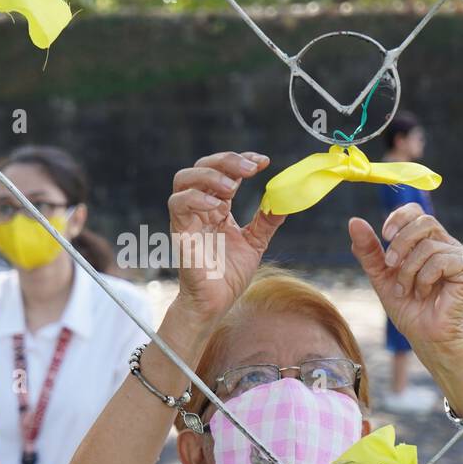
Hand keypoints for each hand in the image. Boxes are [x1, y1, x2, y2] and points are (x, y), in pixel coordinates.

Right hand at [167, 151, 283, 325]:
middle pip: (202, 166)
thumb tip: (284, 201)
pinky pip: (178, 203)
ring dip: (210, 176)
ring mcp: (188, 217)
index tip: (263, 162)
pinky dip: (196, 198)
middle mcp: (200, 207)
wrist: (215, 302)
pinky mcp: (180, 231)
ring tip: (233, 187)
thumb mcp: (255, 242)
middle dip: (227, 161)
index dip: (242, 160)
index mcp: (217, 206)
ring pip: (184, 178)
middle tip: (251, 169)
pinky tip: (218, 207)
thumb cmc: (229, 275)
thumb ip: (266, 221)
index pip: (225, 171)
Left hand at [349, 204, 462, 358]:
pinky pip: (441, 260)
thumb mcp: (380, 275)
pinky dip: (425, 278)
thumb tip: (354, 221)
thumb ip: (368, 250)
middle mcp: (445, 243)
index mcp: (426, 240)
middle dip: (400, 243)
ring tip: (407, 289)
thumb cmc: (406, 306)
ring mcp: (459, 254)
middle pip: (424, 220)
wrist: (423, 335)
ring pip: (428, 245)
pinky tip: (424, 293)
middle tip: (390, 264)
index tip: (384, 236)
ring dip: (409, 270)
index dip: (398, 217)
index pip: (416, 210)